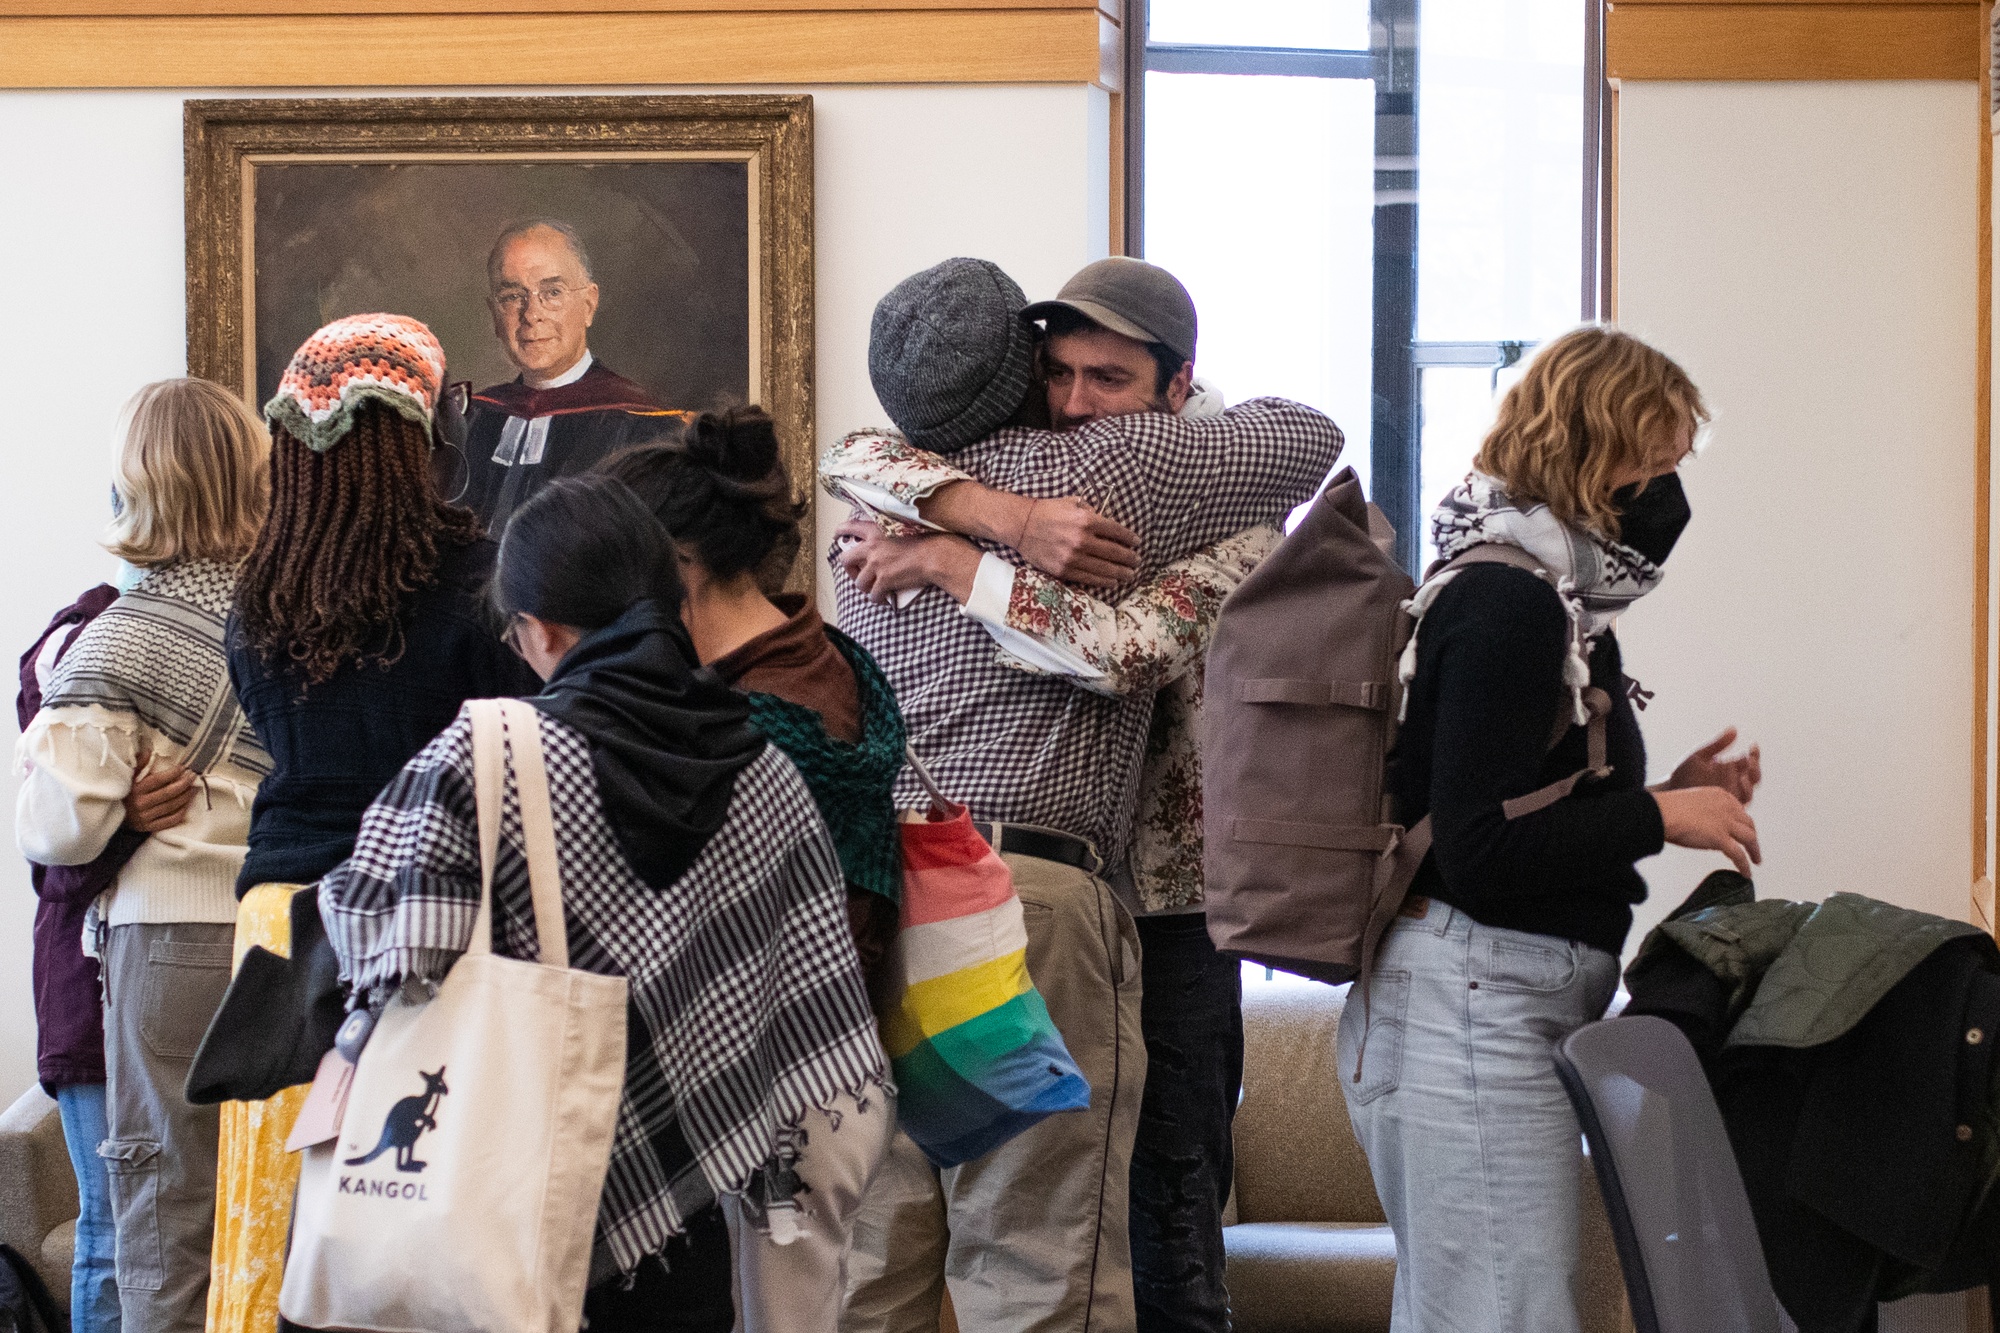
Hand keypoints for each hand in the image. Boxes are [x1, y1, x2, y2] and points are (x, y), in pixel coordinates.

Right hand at [123, 747, 195, 833]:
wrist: (114, 816)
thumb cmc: (125, 792)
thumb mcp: (128, 777)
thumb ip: (138, 764)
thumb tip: (148, 751)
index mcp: (134, 789)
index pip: (157, 780)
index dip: (172, 773)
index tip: (183, 768)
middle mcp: (140, 804)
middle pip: (167, 793)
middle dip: (183, 784)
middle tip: (193, 776)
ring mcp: (145, 817)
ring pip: (171, 806)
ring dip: (185, 797)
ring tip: (194, 788)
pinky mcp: (149, 827)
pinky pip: (169, 821)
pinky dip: (180, 813)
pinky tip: (186, 805)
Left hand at [834, 520, 981, 603]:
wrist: (934, 556)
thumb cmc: (925, 542)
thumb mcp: (902, 530)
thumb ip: (888, 534)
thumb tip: (883, 544)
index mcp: (876, 531)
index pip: (852, 527)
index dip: (841, 531)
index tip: (836, 535)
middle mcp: (872, 547)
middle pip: (846, 560)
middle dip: (850, 570)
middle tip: (858, 574)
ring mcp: (876, 565)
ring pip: (859, 582)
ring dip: (866, 588)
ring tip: (875, 589)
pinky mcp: (884, 581)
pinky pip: (873, 595)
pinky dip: (878, 599)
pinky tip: (884, 598)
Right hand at [1014, 497, 1139, 588]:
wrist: (1020, 525)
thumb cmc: (1047, 511)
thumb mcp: (1071, 502)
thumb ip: (1090, 511)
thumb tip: (1104, 522)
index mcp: (1086, 520)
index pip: (1117, 531)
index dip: (1130, 538)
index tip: (1137, 542)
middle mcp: (1082, 540)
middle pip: (1114, 552)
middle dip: (1129, 558)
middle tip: (1137, 561)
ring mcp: (1073, 558)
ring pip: (1105, 569)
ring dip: (1121, 573)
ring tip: (1130, 575)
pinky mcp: (1063, 570)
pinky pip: (1089, 578)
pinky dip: (1103, 581)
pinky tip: (1113, 581)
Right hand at [1655, 786, 1760, 877]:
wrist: (1661, 812)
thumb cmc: (1665, 808)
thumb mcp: (1690, 802)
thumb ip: (1702, 811)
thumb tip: (1703, 827)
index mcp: (1719, 795)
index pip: (1738, 809)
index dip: (1741, 822)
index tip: (1741, 829)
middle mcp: (1726, 807)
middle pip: (1748, 823)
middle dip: (1752, 836)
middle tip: (1752, 846)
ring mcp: (1725, 822)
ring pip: (1749, 838)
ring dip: (1754, 850)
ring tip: (1755, 861)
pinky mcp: (1721, 838)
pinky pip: (1738, 855)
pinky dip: (1744, 865)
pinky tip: (1746, 873)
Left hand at [1663, 728, 1761, 804]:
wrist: (1670, 791)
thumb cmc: (1684, 773)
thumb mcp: (1700, 756)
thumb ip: (1717, 744)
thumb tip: (1734, 729)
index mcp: (1732, 769)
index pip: (1750, 761)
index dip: (1754, 754)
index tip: (1753, 746)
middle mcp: (1734, 783)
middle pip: (1754, 778)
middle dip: (1754, 770)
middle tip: (1749, 762)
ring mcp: (1730, 797)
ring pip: (1748, 793)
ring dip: (1748, 785)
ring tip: (1741, 777)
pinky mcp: (1723, 809)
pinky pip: (1736, 806)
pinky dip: (1736, 799)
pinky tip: (1731, 793)